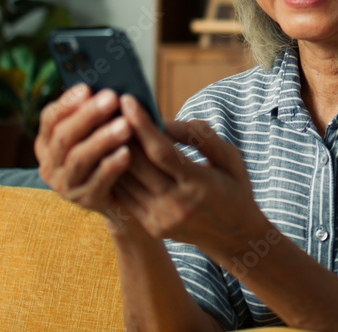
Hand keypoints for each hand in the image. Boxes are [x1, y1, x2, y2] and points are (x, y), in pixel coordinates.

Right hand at [35, 84, 135, 226]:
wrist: (125, 195)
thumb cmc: (111, 152)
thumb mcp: (98, 132)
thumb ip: (98, 114)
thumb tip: (108, 88)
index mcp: (48, 143)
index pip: (50, 118)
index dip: (67, 103)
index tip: (87, 87)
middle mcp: (50, 165)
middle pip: (64, 137)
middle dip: (88, 115)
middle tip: (111, 98)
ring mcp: (66, 186)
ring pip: (79, 158)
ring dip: (102, 139)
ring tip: (125, 125)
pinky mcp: (87, 201)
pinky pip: (98, 182)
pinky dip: (112, 166)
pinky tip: (127, 153)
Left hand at [114, 95, 270, 260]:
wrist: (234, 237)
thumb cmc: (234, 189)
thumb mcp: (230, 158)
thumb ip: (201, 137)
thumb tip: (165, 121)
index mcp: (200, 185)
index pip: (161, 152)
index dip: (142, 125)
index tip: (127, 100)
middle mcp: (177, 205)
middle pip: (137, 165)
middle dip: (120, 133)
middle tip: (107, 105)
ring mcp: (161, 219)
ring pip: (126, 180)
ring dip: (111, 151)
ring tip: (103, 124)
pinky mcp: (151, 226)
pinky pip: (125, 194)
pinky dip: (116, 171)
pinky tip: (110, 151)